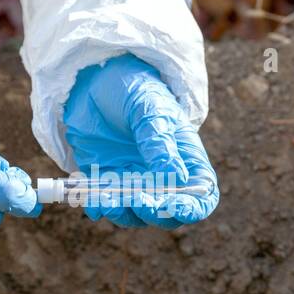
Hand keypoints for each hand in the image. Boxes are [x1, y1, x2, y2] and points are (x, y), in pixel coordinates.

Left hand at [63, 54, 218, 229]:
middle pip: (168, 212)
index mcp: (186, 158)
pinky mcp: (107, 181)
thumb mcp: (151, 109)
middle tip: (138, 200)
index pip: (201, 194)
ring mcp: (135, 181)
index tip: (176, 206)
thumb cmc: (134, 88)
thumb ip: (160, 142)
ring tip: (107, 198)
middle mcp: (163, 176)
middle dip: (154, 212)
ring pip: (136, 214)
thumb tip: (176, 179)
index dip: (193, 207)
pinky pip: (107, 205)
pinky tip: (92, 199)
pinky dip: (99, 207)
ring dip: (123, 212)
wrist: (96, 79)